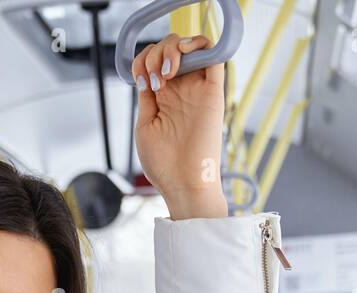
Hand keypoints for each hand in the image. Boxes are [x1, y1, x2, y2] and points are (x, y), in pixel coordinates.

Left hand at [130, 34, 226, 219]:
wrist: (184, 184)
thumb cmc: (164, 164)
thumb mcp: (146, 124)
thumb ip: (146, 97)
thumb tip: (144, 73)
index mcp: (165, 97)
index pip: (155, 60)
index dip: (142, 60)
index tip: (141, 81)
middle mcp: (183, 90)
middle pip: (171, 48)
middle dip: (154, 53)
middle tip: (154, 79)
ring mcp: (198, 90)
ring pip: (191, 46)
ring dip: (172, 47)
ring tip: (166, 71)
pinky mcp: (214, 93)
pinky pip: (215, 55)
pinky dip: (199, 44)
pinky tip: (183, 54)